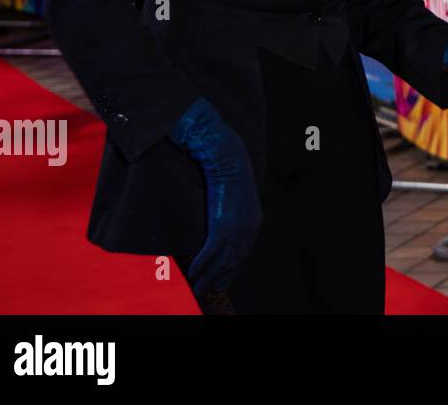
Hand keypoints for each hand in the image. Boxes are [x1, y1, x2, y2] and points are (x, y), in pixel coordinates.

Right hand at [167, 97, 262, 294]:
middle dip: (222, 277)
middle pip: (236, 261)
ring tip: (199, 286)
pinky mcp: (222, 227)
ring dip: (209, 276)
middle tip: (211, 289)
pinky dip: (201, 265)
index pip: (245, 251)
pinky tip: (193, 273)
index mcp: (254, 220)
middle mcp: (249, 228)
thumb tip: (222, 218)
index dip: (234, 267)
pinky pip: (211, 253)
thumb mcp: (235, 195)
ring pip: (223, 261)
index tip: (225, 279)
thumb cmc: (231, 172)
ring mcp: (237, 229)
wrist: (227, 158)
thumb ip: (232, 210)